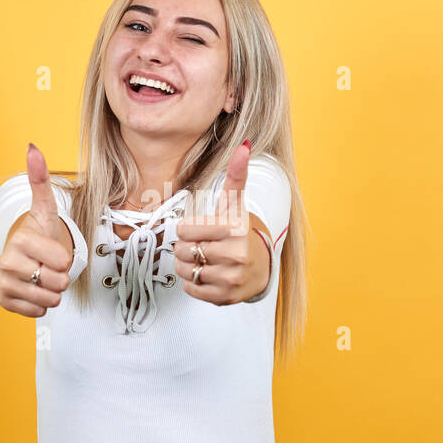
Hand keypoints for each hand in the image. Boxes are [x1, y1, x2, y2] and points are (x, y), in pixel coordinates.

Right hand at [0, 142, 72, 317]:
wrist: (27, 256)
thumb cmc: (42, 234)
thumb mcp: (46, 209)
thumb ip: (41, 180)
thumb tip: (32, 148)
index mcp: (21, 240)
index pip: (61, 261)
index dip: (66, 259)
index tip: (54, 251)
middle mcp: (6, 262)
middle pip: (56, 283)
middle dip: (60, 277)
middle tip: (50, 266)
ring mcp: (3, 283)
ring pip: (48, 301)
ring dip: (52, 292)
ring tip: (43, 277)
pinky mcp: (3, 301)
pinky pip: (37, 313)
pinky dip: (41, 305)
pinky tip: (33, 289)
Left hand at [173, 140, 268, 305]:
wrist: (259, 266)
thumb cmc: (239, 233)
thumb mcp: (235, 204)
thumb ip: (236, 175)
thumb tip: (244, 145)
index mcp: (234, 229)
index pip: (185, 230)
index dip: (188, 230)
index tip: (201, 230)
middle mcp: (235, 254)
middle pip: (183, 251)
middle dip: (188, 248)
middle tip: (204, 246)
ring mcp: (231, 278)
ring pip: (185, 270)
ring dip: (189, 265)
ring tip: (205, 260)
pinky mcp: (224, 297)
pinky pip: (191, 289)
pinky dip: (193, 283)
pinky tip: (208, 274)